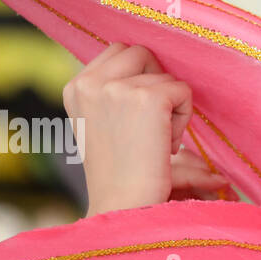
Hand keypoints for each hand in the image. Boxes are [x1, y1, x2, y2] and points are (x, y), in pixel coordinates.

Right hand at [62, 43, 230, 215]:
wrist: (124, 208)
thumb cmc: (122, 176)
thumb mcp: (104, 125)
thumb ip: (115, 93)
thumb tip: (147, 61)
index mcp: (76, 87)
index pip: (118, 52)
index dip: (139, 78)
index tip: (139, 117)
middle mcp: (90, 83)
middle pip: (141, 52)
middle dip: (156, 84)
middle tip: (151, 127)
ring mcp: (116, 88)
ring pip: (164, 74)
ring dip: (170, 107)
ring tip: (154, 143)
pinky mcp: (147, 98)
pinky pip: (182, 90)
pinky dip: (184, 117)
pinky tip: (166, 146)